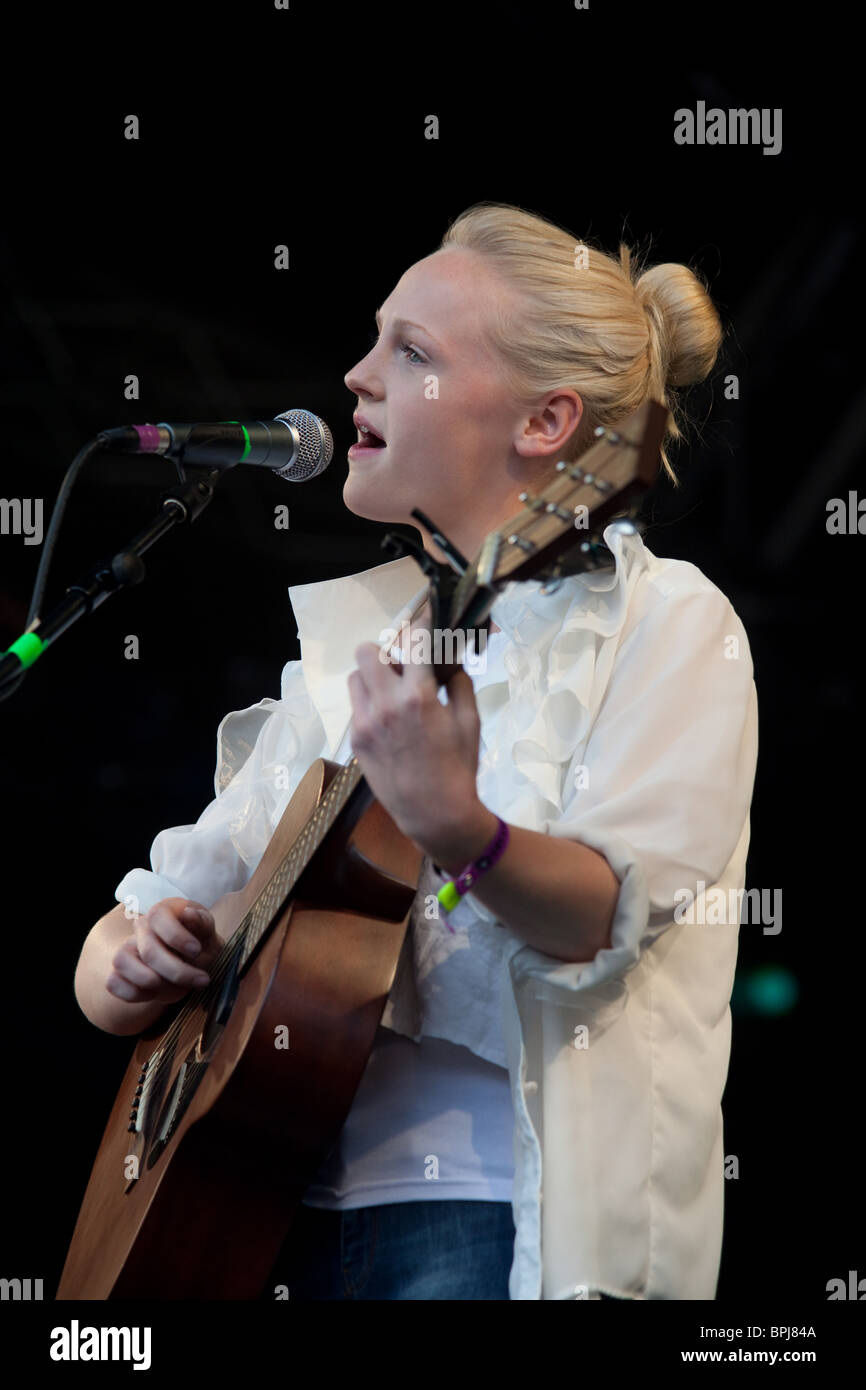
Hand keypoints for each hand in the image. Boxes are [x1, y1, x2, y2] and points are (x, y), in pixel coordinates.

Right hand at [106, 897, 222, 1004]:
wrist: (193, 962)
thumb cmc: (199, 942)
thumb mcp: (207, 931)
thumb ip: (201, 922)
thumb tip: (189, 914)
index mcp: (162, 913)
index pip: (157, 917)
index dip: (176, 936)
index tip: (197, 950)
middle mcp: (141, 929)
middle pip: (148, 950)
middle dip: (177, 971)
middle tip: (202, 979)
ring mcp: (126, 950)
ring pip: (122, 962)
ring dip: (152, 982)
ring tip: (176, 987)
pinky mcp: (118, 972)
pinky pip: (113, 983)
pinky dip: (134, 994)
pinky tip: (155, 993)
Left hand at [347, 605, 487, 857]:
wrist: (434, 814)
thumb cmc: (459, 767)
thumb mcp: (470, 721)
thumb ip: (458, 683)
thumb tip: (448, 661)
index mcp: (418, 696)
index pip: (414, 642)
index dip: (422, 626)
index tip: (427, 623)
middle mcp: (385, 704)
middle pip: (367, 651)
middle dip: (386, 652)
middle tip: (404, 667)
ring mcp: (365, 723)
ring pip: (355, 678)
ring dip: (373, 677)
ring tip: (394, 694)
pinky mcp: (356, 740)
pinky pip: (356, 706)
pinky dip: (370, 703)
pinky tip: (390, 720)